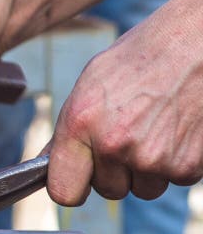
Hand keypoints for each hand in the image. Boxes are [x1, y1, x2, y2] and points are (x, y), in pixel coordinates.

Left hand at [47, 0, 202, 205]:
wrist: (196, 41)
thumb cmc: (141, 59)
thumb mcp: (90, 85)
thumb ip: (67, 132)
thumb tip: (46, 166)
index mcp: (80, 124)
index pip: (63, 192)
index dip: (72, 186)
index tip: (81, 177)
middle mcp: (113, 145)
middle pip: (108, 190)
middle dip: (116, 170)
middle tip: (130, 132)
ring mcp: (152, 158)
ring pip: (142, 189)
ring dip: (147, 169)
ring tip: (155, 127)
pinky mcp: (186, 165)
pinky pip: (173, 180)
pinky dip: (176, 161)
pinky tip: (177, 128)